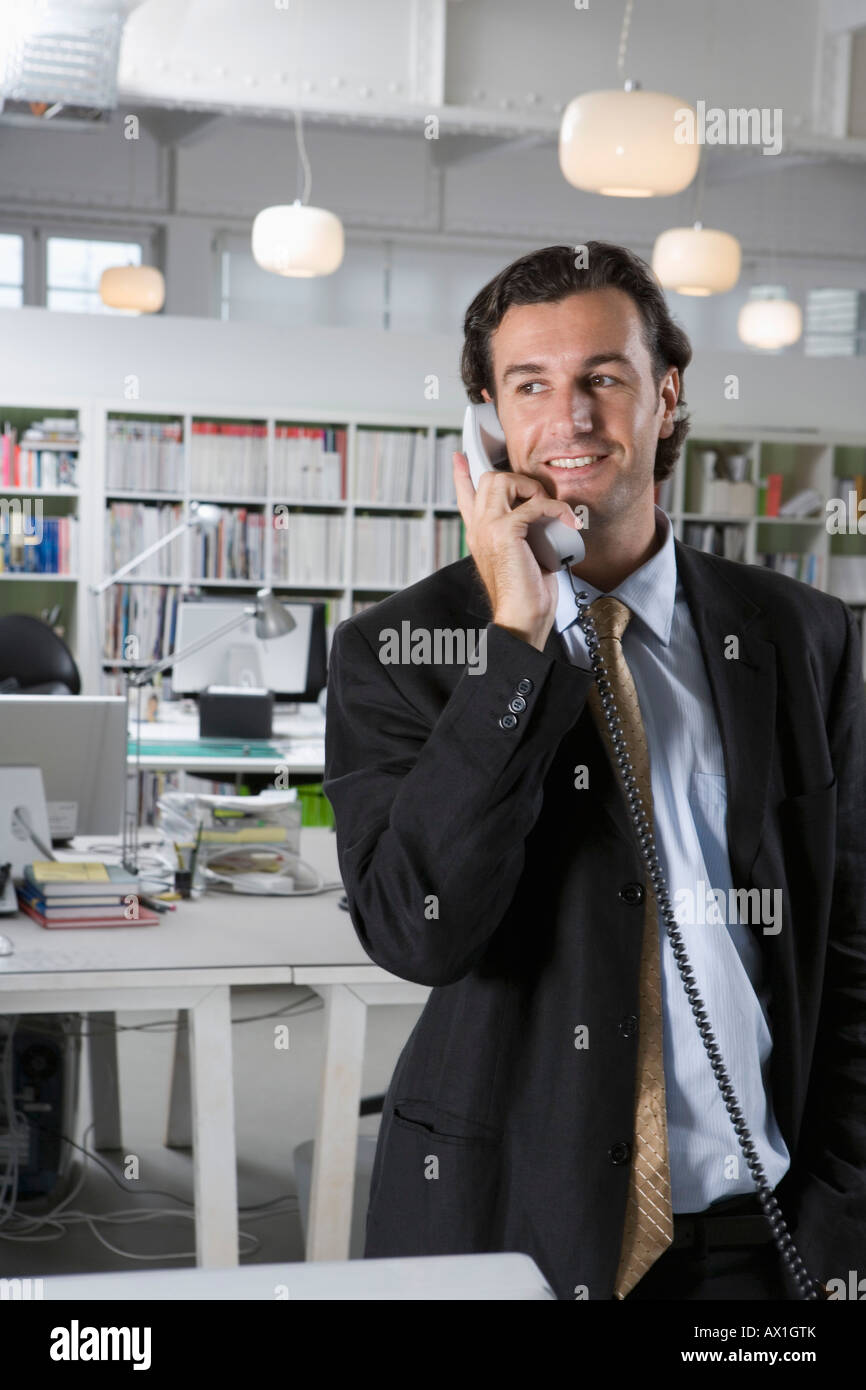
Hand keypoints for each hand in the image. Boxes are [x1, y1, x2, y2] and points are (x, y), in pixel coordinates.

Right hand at [453, 452, 581, 650]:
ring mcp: (488, 528)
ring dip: (534, 491)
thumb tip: (544, 516)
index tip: (460, 458)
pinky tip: (567, 524)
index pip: (465, 496)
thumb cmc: (527, 594)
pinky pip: (535, 505)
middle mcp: (478, 528)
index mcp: (479, 534)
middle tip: (541, 503)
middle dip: (520, 481)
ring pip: (504, 481)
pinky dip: (557, 511)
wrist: (522, 617)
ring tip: (550, 513)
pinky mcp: (505, 532)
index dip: (462, 474)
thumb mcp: (524, 556)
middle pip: (490, 478)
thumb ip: (524, 533)